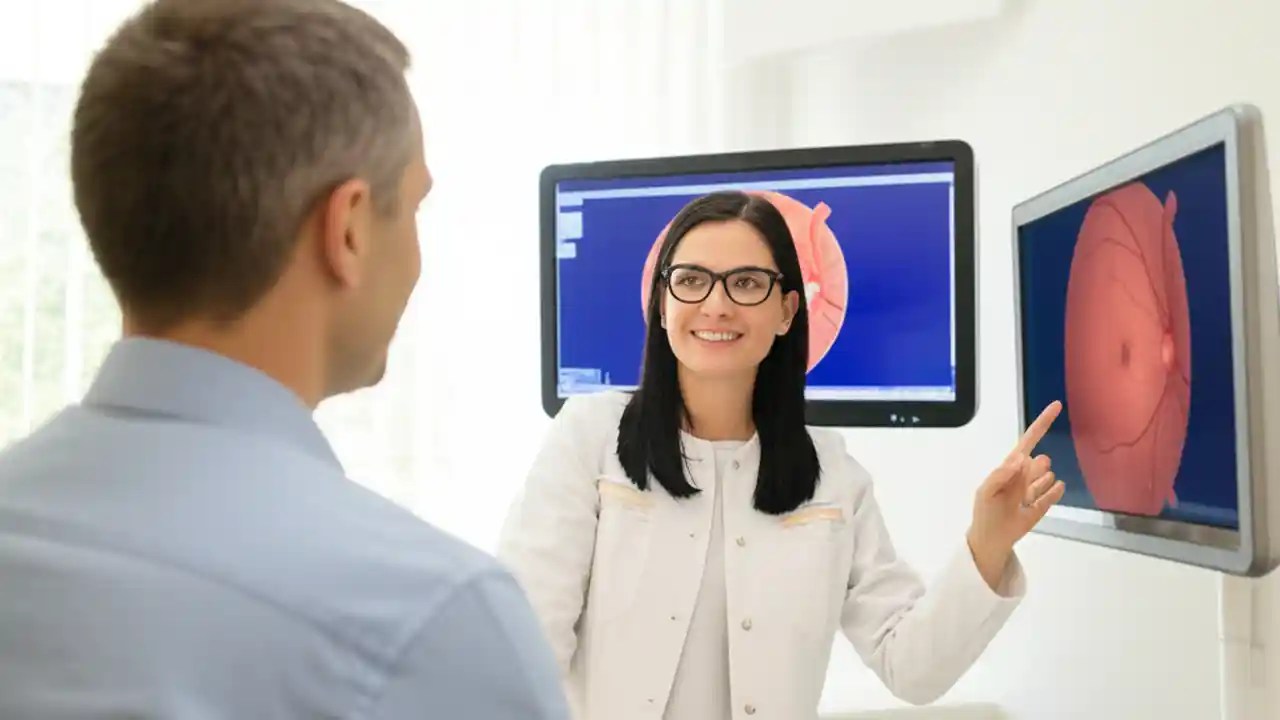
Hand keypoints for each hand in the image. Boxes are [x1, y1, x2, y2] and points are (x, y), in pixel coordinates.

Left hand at [966, 401, 1065, 589]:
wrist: (990, 541)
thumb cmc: (985, 513)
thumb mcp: (987, 492)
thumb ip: (1003, 475)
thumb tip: (1023, 458)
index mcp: (1009, 469)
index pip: (1027, 442)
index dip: (1041, 424)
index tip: (1056, 406)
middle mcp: (1021, 477)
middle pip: (1037, 462)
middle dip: (1034, 469)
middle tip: (1020, 489)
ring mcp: (1031, 492)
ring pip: (1045, 476)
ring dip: (1042, 479)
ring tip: (1033, 489)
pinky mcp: (1038, 508)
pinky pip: (1050, 496)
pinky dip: (1054, 492)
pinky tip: (1059, 486)